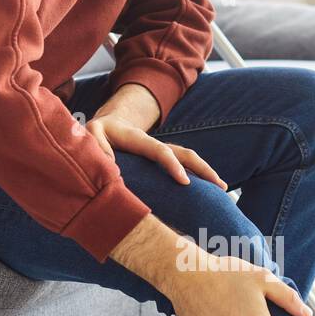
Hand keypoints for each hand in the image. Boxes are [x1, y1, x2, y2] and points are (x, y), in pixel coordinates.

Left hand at [86, 83, 226, 189]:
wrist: (108, 122)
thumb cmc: (98, 132)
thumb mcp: (91, 134)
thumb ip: (98, 145)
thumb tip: (111, 166)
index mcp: (138, 138)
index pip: (160, 151)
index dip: (173, 165)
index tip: (185, 181)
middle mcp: (154, 143)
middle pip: (184, 153)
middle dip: (203, 168)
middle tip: (220, 186)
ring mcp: (160, 151)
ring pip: (187, 159)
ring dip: (205, 173)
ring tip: (222, 189)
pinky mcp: (160, 161)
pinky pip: (182, 166)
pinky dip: (196, 177)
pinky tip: (207, 193)